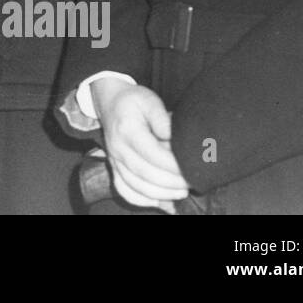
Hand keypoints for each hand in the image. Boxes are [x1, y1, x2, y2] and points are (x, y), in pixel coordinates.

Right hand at [92, 77, 188, 209]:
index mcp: (127, 130)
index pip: (152, 154)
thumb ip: (161, 118)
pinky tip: (161, 202)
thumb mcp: (149, 100)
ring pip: (136, 186)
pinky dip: (142, 200)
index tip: (191, 168)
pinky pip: (125, 191)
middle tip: (192, 182)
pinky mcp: (114, 168)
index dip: (173, 165)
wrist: (110, 102)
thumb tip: (172, 137)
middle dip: (172, 182)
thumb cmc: (133, 101)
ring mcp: (114, 161)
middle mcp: (118, 149)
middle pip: (145, 174)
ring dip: (161, 194)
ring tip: (182, 191)